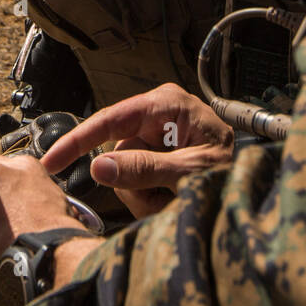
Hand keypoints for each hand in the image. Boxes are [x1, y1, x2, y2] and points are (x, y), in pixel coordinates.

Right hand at [40, 83, 233, 217]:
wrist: (254, 187)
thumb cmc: (232, 171)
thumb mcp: (190, 173)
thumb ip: (144, 169)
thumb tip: (98, 166)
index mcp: (167, 104)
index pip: (111, 120)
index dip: (77, 142)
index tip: (51, 162)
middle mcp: (157, 114)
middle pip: (115, 154)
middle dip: (133, 185)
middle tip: (162, 201)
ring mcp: (154, 136)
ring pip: (121, 173)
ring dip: (143, 196)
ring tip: (173, 200)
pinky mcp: (154, 155)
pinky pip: (132, 181)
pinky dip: (148, 198)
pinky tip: (171, 198)